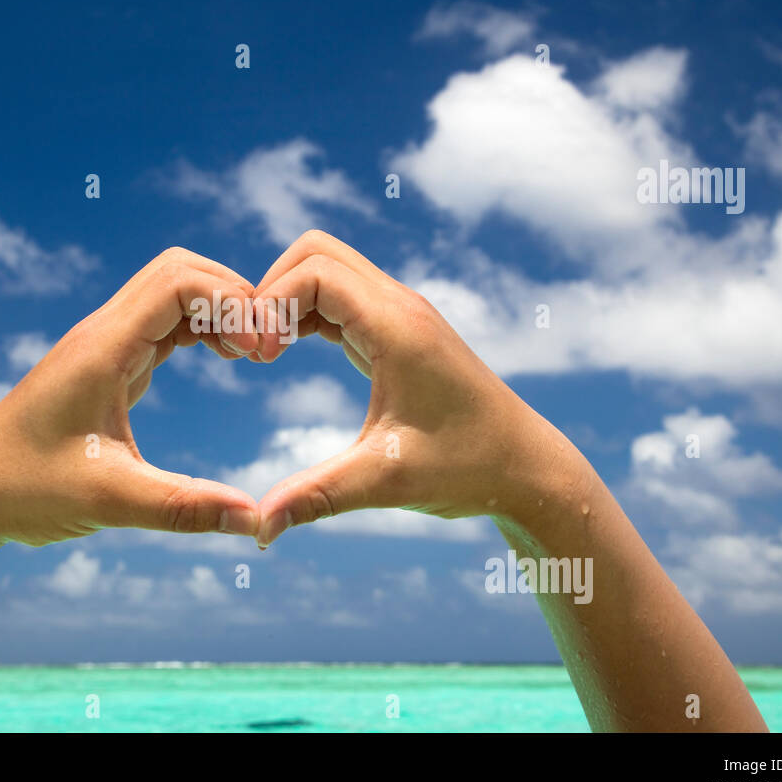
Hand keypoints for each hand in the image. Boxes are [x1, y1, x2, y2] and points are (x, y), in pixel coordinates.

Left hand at [0, 248, 264, 548]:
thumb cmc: (24, 492)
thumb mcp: (109, 503)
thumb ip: (184, 507)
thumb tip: (255, 520)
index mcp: (102, 349)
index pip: (179, 282)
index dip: (232, 304)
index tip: (262, 354)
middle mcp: (101, 335)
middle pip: (180, 270)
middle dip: (233, 296)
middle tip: (268, 349)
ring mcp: (101, 347)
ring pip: (171, 292)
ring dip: (218, 310)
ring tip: (253, 355)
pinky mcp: (104, 366)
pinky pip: (161, 323)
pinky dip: (200, 329)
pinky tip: (224, 360)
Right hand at [248, 230, 584, 547]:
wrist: (526, 468)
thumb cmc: (467, 469)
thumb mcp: (384, 483)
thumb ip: (316, 498)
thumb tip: (257, 530)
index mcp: (398, 326)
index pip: (314, 272)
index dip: (272, 305)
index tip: (260, 361)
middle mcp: (400, 306)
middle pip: (315, 251)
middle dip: (272, 289)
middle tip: (255, 349)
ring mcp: (401, 315)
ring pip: (327, 268)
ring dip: (287, 300)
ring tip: (266, 355)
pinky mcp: (399, 332)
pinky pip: (340, 297)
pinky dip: (305, 313)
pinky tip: (287, 355)